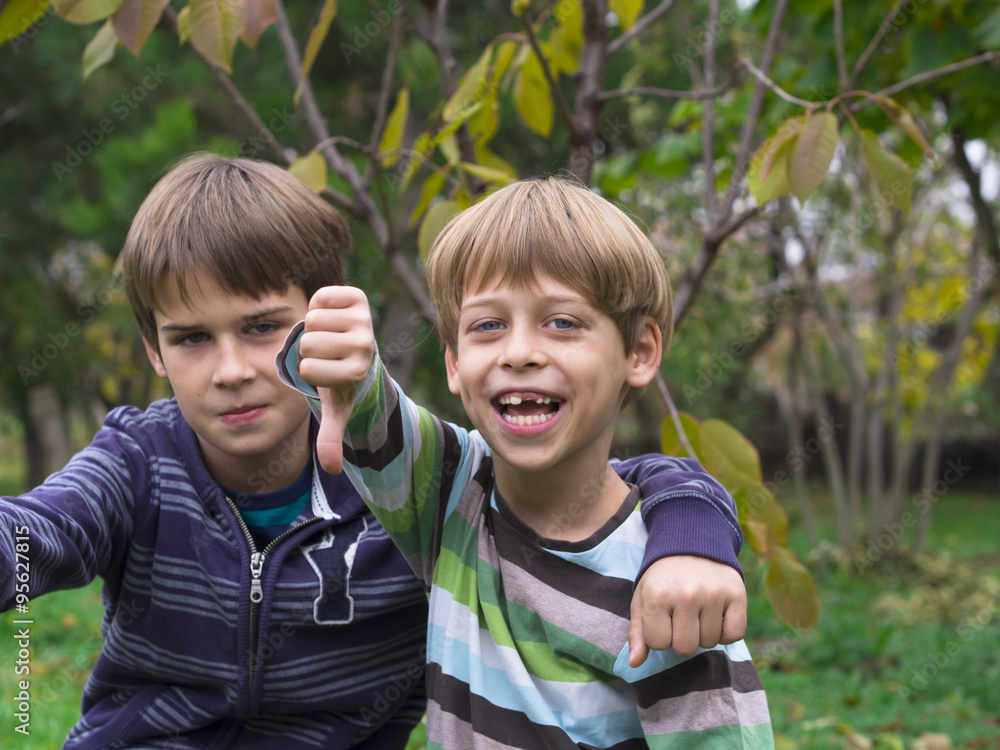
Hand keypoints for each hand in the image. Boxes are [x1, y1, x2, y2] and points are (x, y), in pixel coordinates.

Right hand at [298, 286, 375, 473]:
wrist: (357, 346)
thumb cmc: (340, 377)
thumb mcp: (335, 407)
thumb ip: (331, 436)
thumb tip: (331, 469)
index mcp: (359, 371)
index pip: (309, 369)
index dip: (310, 370)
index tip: (327, 372)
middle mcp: (367, 344)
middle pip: (308, 343)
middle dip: (309, 348)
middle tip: (327, 352)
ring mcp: (364, 318)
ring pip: (311, 320)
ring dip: (314, 327)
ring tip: (330, 335)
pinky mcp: (357, 296)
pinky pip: (319, 297)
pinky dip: (318, 305)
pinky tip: (332, 317)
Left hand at [627, 555, 746, 665]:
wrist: (691, 544)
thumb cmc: (663, 578)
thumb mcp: (643, 599)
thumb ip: (638, 632)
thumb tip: (635, 664)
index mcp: (657, 596)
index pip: (659, 643)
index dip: (660, 635)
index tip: (663, 617)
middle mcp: (685, 595)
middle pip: (685, 648)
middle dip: (682, 638)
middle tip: (682, 616)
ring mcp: (712, 594)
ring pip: (709, 643)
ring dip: (703, 633)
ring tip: (698, 610)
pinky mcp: (736, 594)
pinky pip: (734, 635)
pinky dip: (726, 632)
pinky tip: (717, 615)